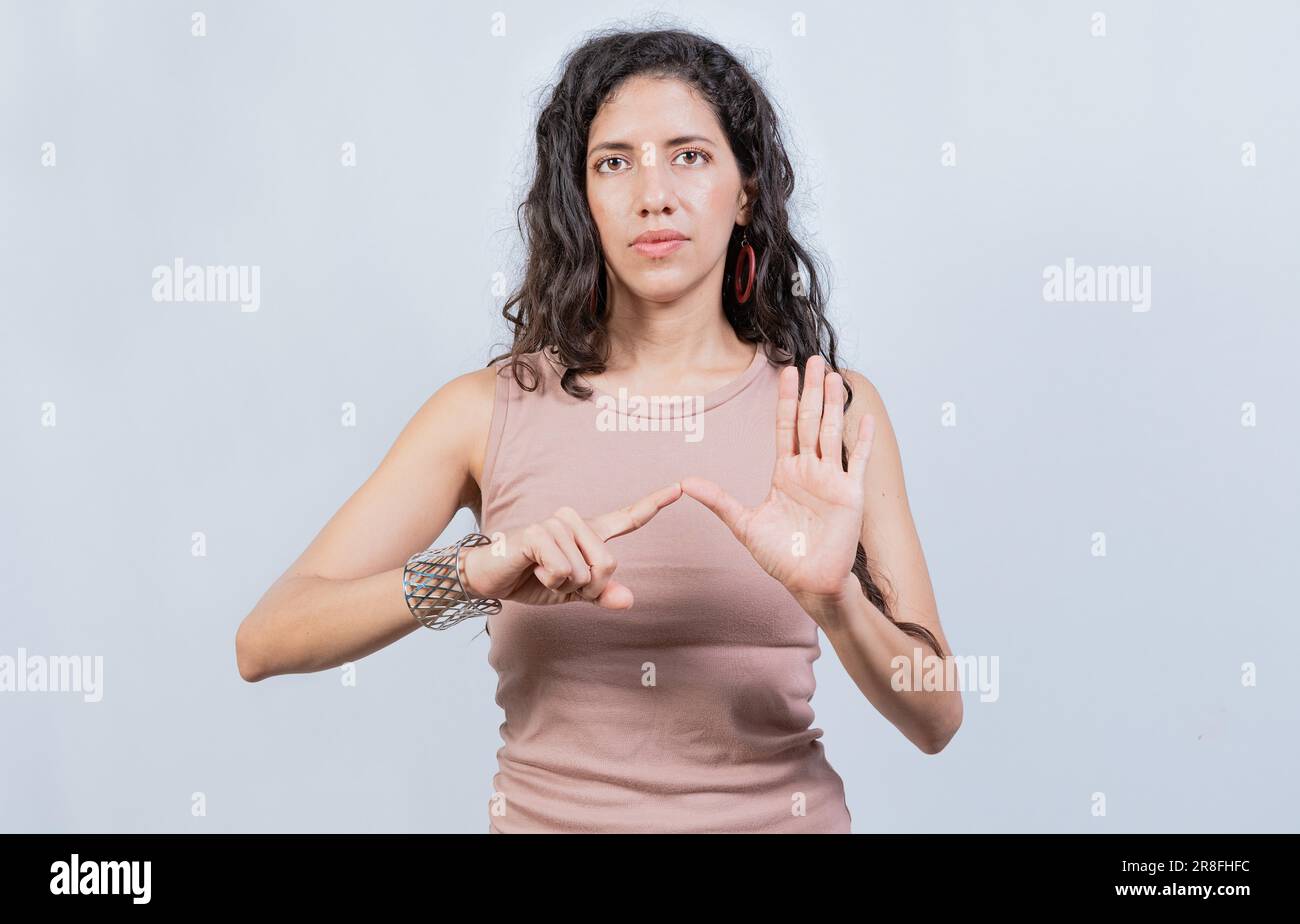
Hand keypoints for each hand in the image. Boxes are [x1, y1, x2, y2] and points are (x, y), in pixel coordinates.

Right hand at [460, 483, 682, 609]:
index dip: (654, 504)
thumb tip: (628, 600)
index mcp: (589, 534)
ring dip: (564, 586)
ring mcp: (557, 524)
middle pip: (608, 565)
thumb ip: (600, 594)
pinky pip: (563, 572)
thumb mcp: (572, 593)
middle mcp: (576, 522)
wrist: (490, 578)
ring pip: (584, 572)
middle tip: (559, 581)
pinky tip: (532, 568)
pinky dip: (549, 581)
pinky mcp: (539, 534)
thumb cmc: (531, 579)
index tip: (680, 487)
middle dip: (587, 587)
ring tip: (542, 572)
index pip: (627, 519)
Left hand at [680, 355, 874, 605]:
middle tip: (812, 359)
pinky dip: (863, 439)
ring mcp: (831, 480)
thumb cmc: (779, 557)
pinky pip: (858, 461)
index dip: (786, 399)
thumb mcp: (743, 524)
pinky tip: (864, 416)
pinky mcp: (850, 495)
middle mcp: (809, 470)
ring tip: (832, 376)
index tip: (785, 371)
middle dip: (810, 391)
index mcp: (786, 473)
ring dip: (832, 405)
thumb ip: (718, 500)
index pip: (785, 427)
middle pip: (810, 421)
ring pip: (831, 433)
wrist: (808, 582)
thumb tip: (685, 482)